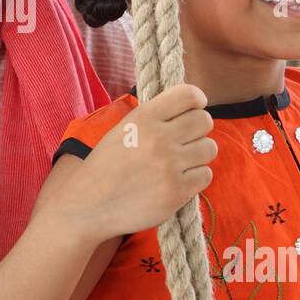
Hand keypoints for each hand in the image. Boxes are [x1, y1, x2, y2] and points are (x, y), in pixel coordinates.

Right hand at [55, 84, 217, 243]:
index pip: (189, 94)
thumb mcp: (124, 128)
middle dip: (199, 130)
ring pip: (210, 148)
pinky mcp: (176, 192)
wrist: (89, 204)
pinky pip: (205, 175)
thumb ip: (155, 116)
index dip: (197, 99)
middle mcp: (159, 138)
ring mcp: (169, 166)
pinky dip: (195, 179)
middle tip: (185, 141)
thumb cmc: (108, 165)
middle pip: (205, 121)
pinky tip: (176, 181)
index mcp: (143, 118)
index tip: (194, 108)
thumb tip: (191, 107)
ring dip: (198, 155)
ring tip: (178, 163)